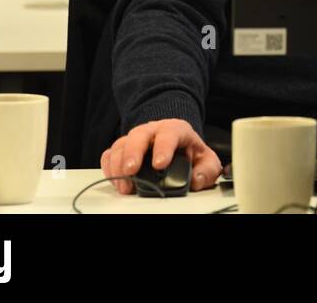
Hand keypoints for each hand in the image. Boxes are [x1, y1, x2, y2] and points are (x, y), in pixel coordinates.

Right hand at [100, 119, 221, 194]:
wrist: (176, 144)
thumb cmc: (189, 152)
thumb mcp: (206, 160)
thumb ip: (207, 170)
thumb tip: (196, 179)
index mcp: (175, 130)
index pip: (169, 133)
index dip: (163, 148)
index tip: (159, 164)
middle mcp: (152, 131)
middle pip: (139, 135)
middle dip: (133, 152)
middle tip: (131, 170)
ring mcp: (135, 139)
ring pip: (121, 144)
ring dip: (119, 165)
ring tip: (125, 185)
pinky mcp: (122, 150)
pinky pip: (110, 154)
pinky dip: (109, 167)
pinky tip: (116, 180)